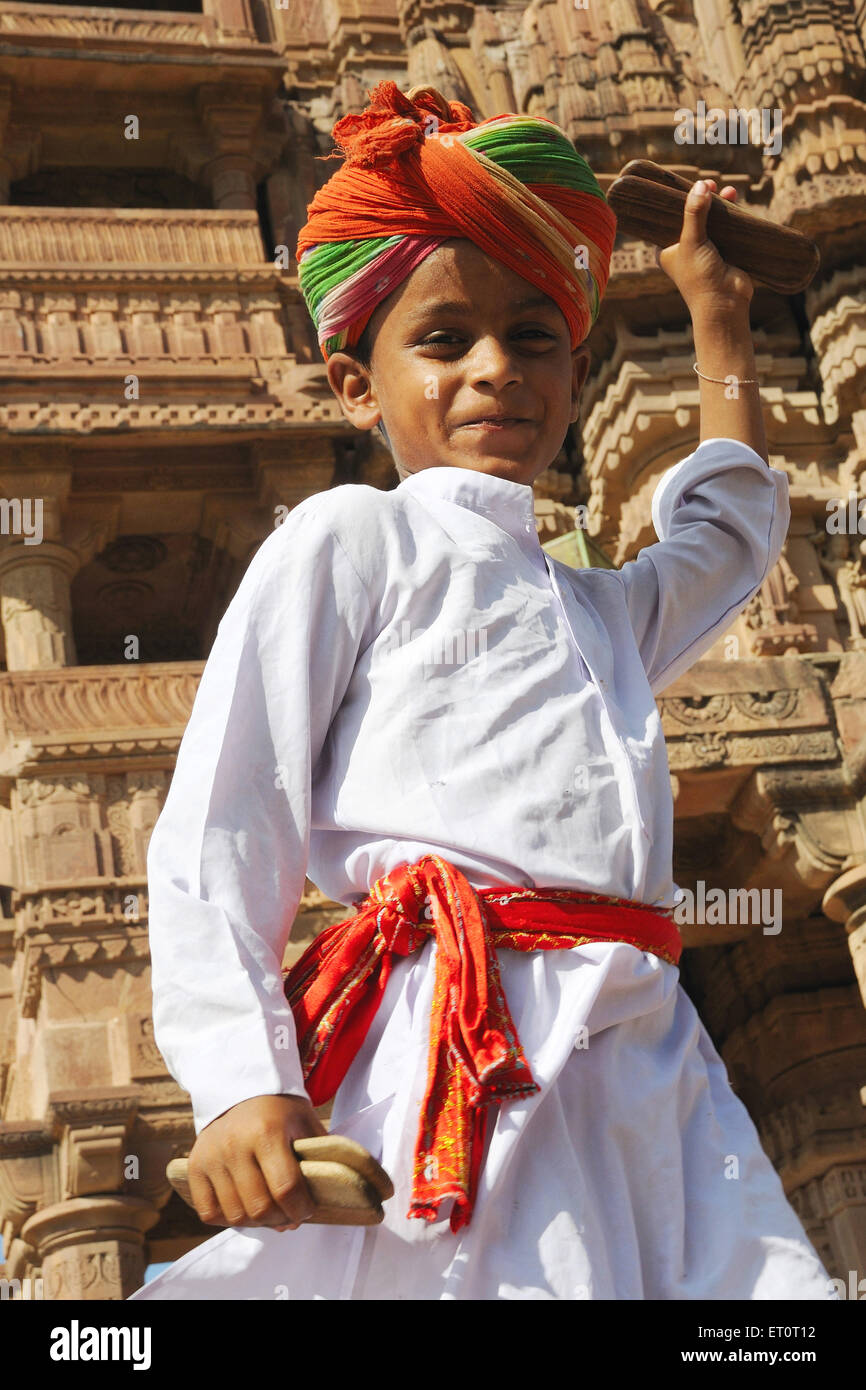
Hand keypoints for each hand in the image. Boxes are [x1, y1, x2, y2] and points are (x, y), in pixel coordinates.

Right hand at [187, 1093, 327, 1232]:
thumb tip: (326, 1197)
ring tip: (269, 1212)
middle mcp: (235, 1144)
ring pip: (235, 1215)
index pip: (286, 1188)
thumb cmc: (279, 1110)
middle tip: (290, 1215)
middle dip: (281, 1219)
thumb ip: (318, 1156)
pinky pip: (209, 1212)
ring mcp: (211, 1156)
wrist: (240, 1087)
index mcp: (267, 1131)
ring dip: (257, 1222)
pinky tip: (243, 1206)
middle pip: (259, 1207)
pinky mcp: (194, 1166)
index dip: (301, 1208)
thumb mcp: (305, 1123)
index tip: (308, 1210)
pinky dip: (227, 1218)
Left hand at [658, 178, 753, 320]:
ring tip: (727, 191)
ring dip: (719, 205)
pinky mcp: (726, 253)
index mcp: (668, 250)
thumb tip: (700, 185)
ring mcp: (707, 251)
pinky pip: (728, 229)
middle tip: (709, 184)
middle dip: (702, 200)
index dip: (679, 201)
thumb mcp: (692, 241)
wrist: (724, 304)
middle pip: (693, 217)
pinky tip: (736, 202)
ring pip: (712, 221)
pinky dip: (732, 216)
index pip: (671, 219)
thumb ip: (694, 213)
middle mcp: (686, 250)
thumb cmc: (700, 277)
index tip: (688, 185)